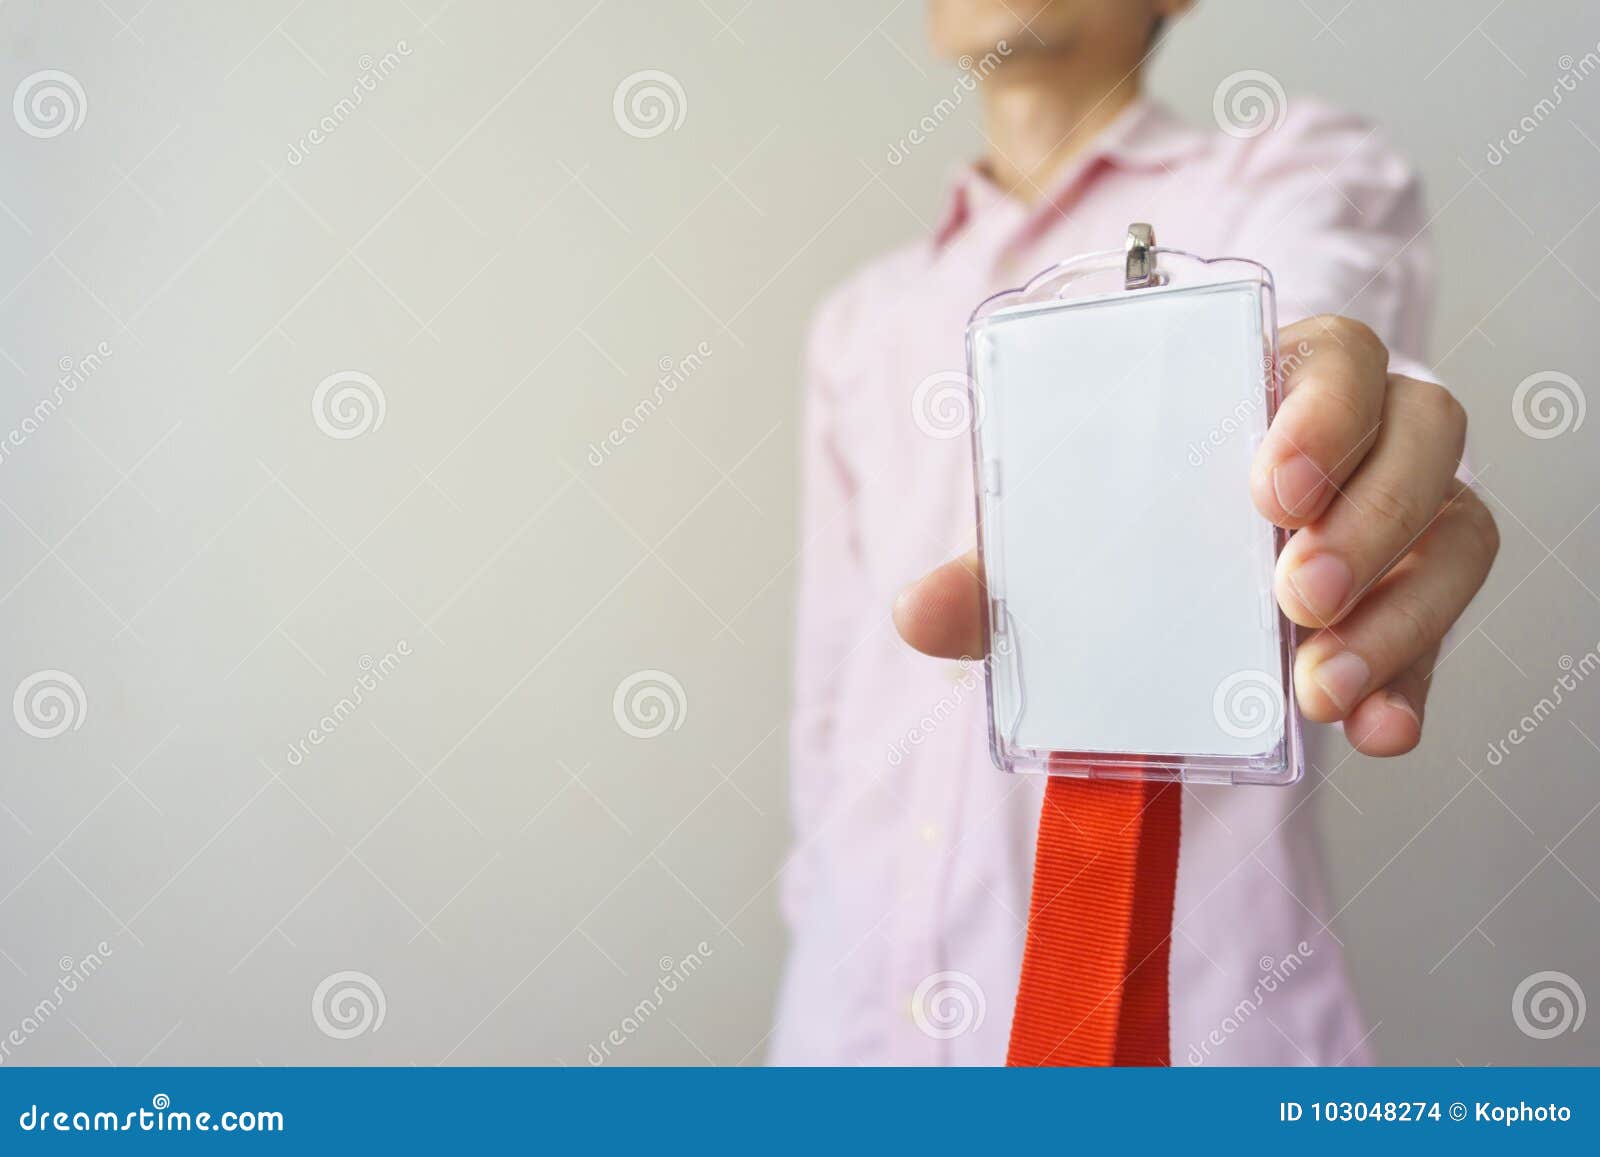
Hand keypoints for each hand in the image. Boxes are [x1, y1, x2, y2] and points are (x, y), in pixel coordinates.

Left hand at [893, 315, 1498, 756]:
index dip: (1321, 409)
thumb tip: (918, 613)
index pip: (1334, 353)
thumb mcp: (1058, 543)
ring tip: (1315, 686)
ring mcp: (1403, 513)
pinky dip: (1417, 680)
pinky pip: (1449, 626)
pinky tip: (1376, 729)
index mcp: (1269, 383)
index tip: (1268, 487)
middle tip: (1292, 595)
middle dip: (1367, 516)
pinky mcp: (1418, 597)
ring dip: (1401, 612)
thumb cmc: (1118, 529)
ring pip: (1458, 527)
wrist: (1160, 598)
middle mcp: (1359, 436)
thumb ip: (994, 572)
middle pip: (1421, 431)